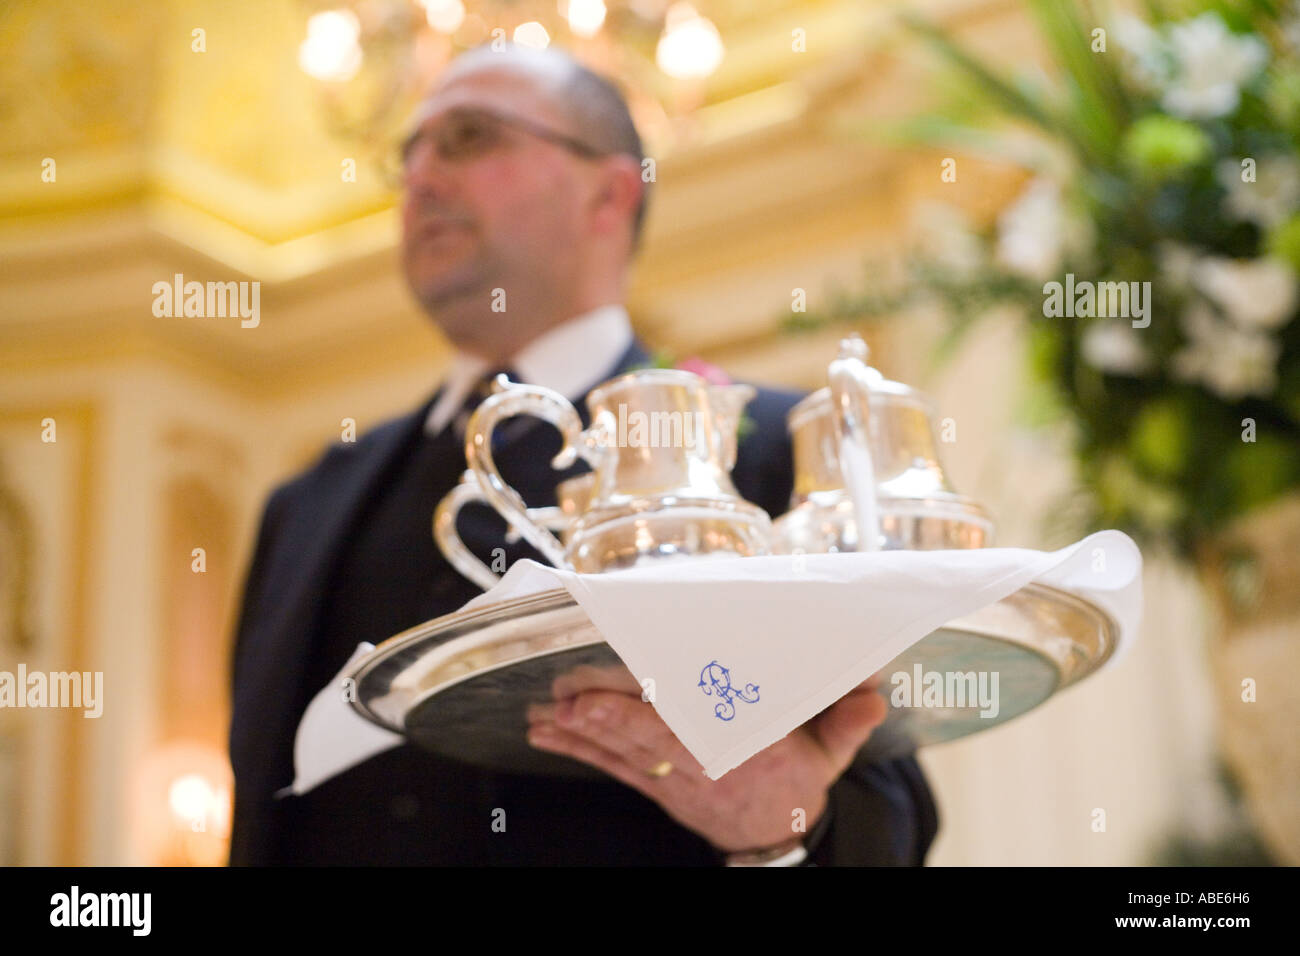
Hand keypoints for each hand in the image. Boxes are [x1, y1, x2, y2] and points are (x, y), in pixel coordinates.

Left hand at [525, 670, 887, 853]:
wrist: (776, 837)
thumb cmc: (797, 782)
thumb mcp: (833, 756)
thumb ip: (849, 722)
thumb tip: (873, 694)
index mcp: (744, 750)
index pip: (700, 727)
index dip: (665, 711)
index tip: (635, 689)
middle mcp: (704, 764)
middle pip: (653, 739)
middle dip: (612, 720)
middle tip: (575, 699)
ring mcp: (674, 778)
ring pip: (626, 753)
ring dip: (585, 733)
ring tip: (551, 713)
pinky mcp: (655, 786)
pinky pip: (612, 766)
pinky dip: (578, 749)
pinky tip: (547, 732)